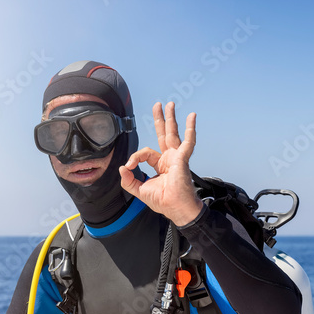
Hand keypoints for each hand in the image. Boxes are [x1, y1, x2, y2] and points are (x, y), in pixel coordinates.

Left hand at [119, 101, 203, 226]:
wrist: (175, 208)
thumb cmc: (163, 202)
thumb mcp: (139, 190)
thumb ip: (128, 180)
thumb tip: (122, 167)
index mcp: (160, 165)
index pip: (145, 153)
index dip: (135, 157)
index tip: (129, 166)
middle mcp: (169, 159)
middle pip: (163, 134)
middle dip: (160, 119)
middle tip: (158, 105)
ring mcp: (177, 157)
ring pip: (173, 134)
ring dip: (171, 118)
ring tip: (170, 104)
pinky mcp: (182, 159)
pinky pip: (188, 142)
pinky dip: (190, 130)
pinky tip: (192, 117)